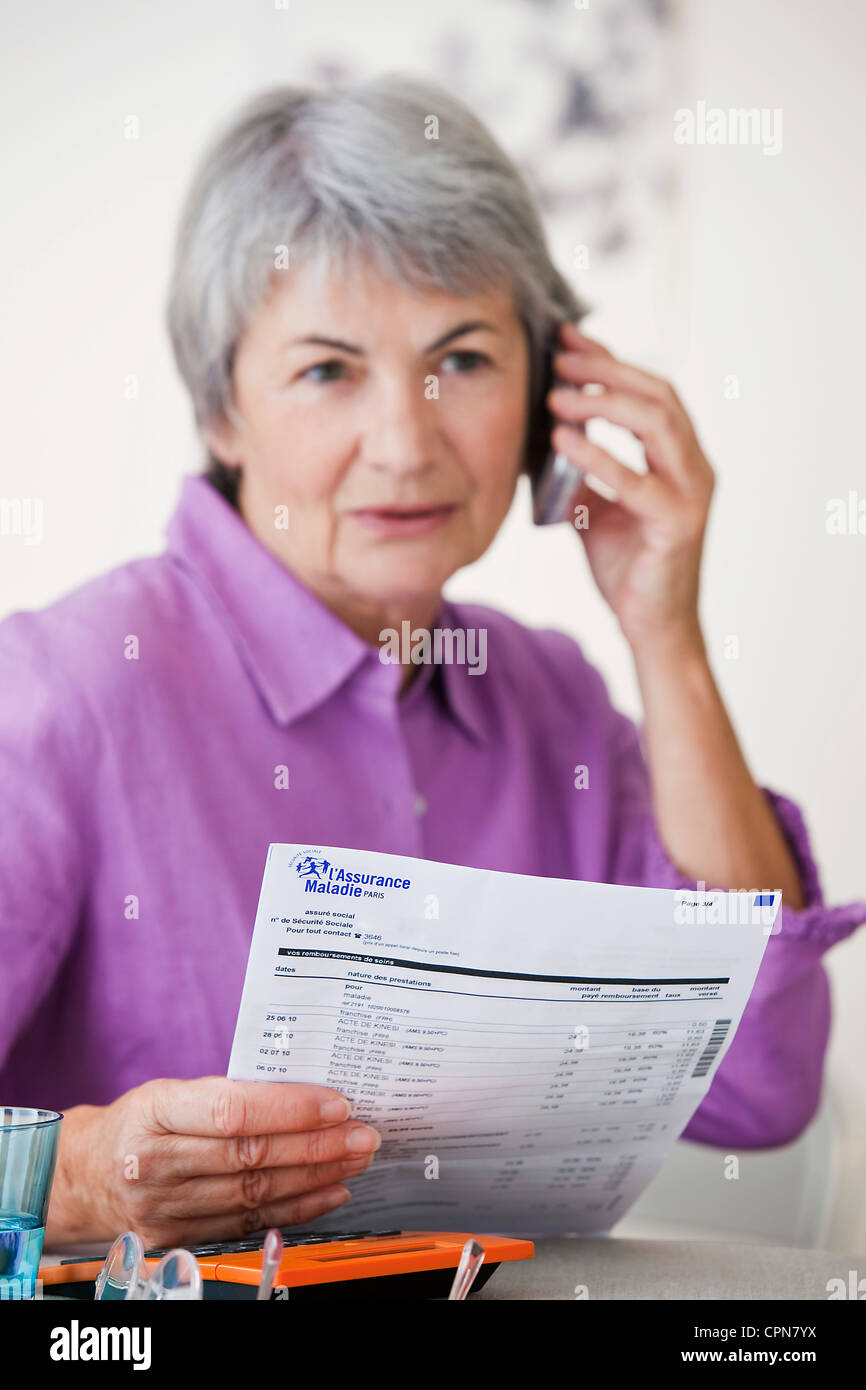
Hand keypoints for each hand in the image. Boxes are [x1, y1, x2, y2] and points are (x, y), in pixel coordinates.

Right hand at [45, 1077, 380, 1246]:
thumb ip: (228, 1095)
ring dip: (315, 1178)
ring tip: (354, 1160)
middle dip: (317, 1146)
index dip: (291, 1109)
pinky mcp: (177, 1238)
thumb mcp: (170, 1092)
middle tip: (362, 1134)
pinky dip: (296, 1209)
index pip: (233, 1111)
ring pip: (255, 1194)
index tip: (336, 1104)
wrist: (87, 1176)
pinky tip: (329, 1193)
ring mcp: (164, 1207)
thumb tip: (307, 1097)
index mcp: (155, 1111)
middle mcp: (155, 1163)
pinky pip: (249, 1224)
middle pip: (250, 1157)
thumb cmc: (140, 1124)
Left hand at [548, 322, 714, 654]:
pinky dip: (598, 455)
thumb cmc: (628, 568)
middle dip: (607, 369)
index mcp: (679, 458)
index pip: (651, 392)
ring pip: (657, 424)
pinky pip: (637, 480)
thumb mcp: (592, 508)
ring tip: (557, 396)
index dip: (611, 361)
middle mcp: (694, 468)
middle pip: (658, 395)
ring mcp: (691, 494)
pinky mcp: (677, 525)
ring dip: (604, 403)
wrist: (651, 627)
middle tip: (559, 357)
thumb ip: (575, 472)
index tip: (567, 340)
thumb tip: (534, 436)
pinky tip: (562, 441)